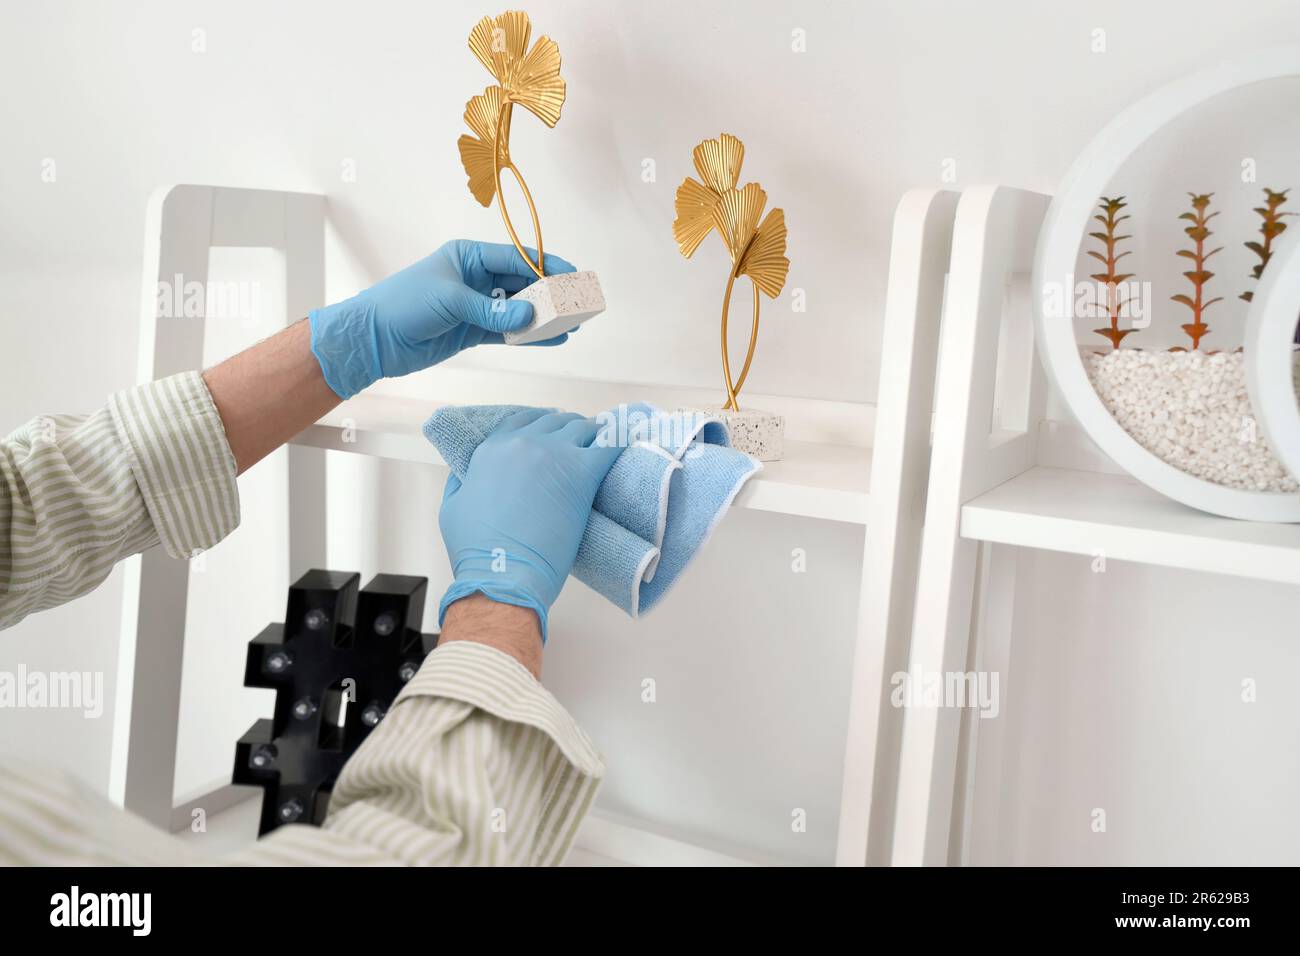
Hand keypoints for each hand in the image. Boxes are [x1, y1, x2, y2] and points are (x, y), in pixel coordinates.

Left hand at [308, 240, 576, 398]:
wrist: (373, 338)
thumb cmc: (403, 305)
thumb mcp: (450, 301)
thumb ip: (492, 309)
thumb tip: (530, 314)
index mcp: (468, 257)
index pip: (516, 258)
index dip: (546, 266)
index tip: (572, 275)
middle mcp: (475, 278)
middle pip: (522, 283)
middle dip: (550, 294)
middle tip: (578, 304)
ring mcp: (475, 305)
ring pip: (518, 309)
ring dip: (543, 318)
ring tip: (572, 325)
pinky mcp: (472, 331)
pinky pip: (507, 332)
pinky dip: (528, 337)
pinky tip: (551, 340)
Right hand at [437, 410, 621, 639]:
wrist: (503, 573)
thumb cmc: (476, 551)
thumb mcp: (452, 507)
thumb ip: (461, 480)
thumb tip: (465, 470)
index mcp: (492, 449)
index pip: (523, 420)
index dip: (541, 426)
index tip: (553, 437)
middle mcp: (522, 442)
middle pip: (556, 420)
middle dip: (568, 430)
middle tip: (580, 445)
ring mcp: (554, 454)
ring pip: (583, 427)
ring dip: (593, 435)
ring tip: (602, 448)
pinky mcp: (581, 472)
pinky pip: (610, 443)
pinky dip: (619, 441)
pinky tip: (626, 444)